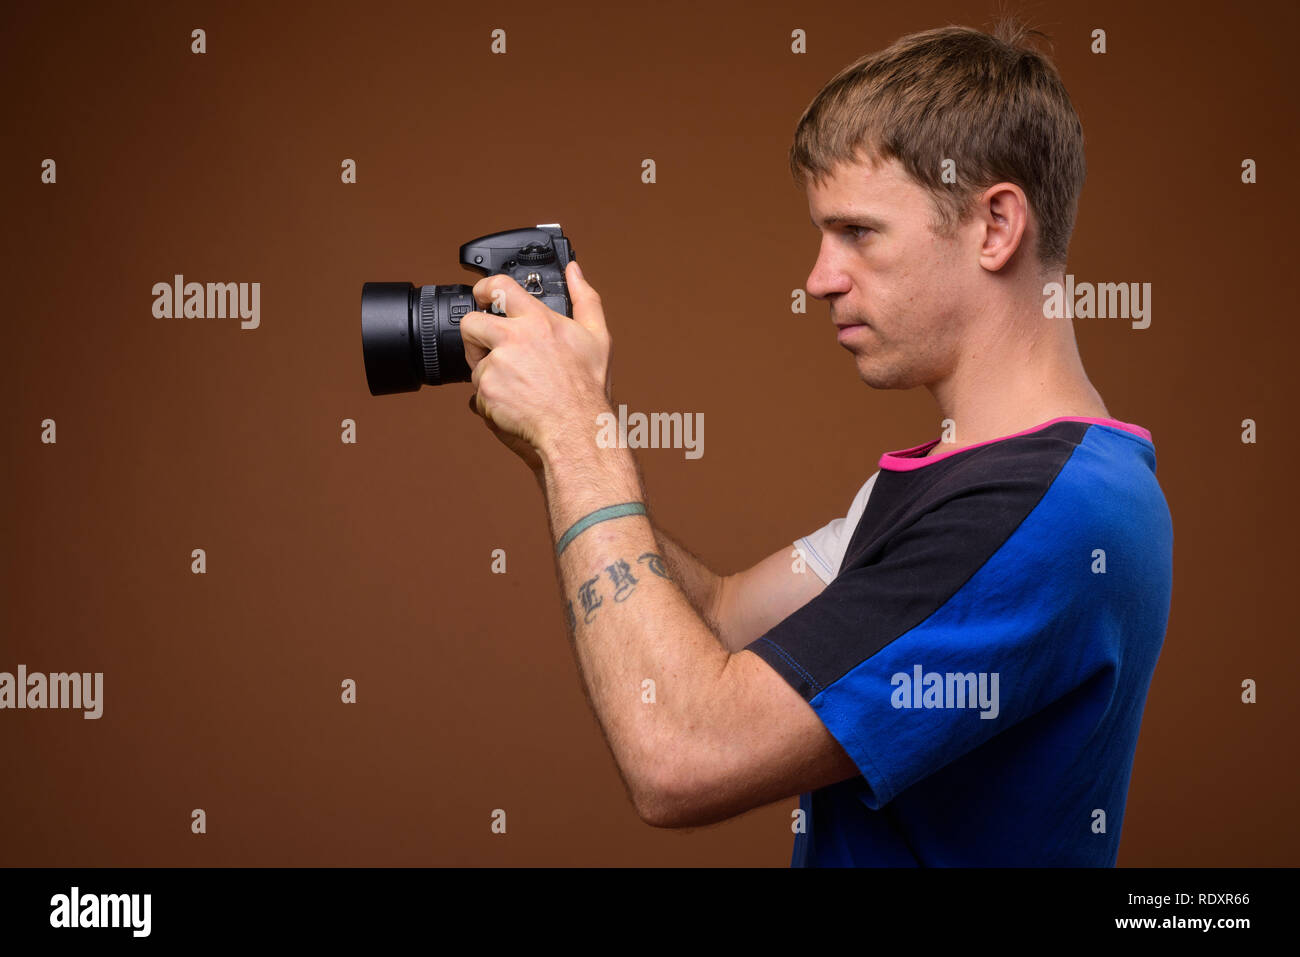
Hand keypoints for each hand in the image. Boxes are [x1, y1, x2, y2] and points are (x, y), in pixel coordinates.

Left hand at [461, 260, 611, 471]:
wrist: (576, 429)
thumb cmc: (588, 388)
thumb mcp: (597, 336)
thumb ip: (585, 298)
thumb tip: (575, 271)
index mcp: (538, 321)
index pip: (498, 286)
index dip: (483, 288)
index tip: (481, 295)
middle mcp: (514, 338)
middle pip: (471, 322)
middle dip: (474, 334)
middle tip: (488, 348)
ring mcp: (497, 365)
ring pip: (475, 363)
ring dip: (488, 373)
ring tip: (516, 384)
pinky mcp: (486, 391)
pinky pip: (478, 393)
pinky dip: (491, 400)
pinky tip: (515, 403)